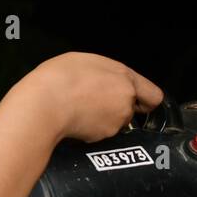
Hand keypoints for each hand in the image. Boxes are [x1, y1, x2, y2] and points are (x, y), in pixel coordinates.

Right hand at [21, 52, 163, 143]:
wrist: (43, 105)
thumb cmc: (58, 79)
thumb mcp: (83, 60)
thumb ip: (105, 71)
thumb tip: (106, 79)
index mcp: (124, 77)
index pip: (153, 95)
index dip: (144, 99)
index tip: (136, 100)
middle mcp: (125, 100)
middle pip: (131, 109)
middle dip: (118, 106)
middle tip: (94, 100)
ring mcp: (116, 121)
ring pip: (116, 122)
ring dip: (103, 117)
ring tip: (80, 108)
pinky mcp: (102, 136)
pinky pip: (100, 133)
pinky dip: (91, 128)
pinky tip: (75, 118)